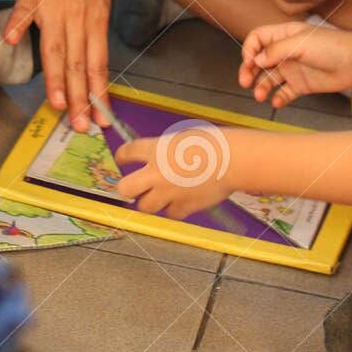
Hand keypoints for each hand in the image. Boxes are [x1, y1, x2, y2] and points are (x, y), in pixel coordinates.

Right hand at [4, 0, 109, 130]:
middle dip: (82, 97)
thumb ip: (91, 29)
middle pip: (79, 61)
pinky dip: (19, 25)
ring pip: (56, 46)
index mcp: (96, 18)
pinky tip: (14, 42)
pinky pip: (25, 11)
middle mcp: (79, 15)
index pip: (98, 62)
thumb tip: (92, 62)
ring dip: (56, 77)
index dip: (99, 92)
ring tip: (57, 104)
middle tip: (82, 125)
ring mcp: (54, 4)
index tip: (101, 118)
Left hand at [115, 129, 233, 217]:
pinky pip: (171, 214)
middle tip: (133, 187)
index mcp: (156, 149)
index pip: (128, 152)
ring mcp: (169, 192)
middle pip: (125, 188)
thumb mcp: (182, 137)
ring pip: (145, 207)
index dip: (122, 156)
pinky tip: (178, 203)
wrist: (231, 160)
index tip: (121, 158)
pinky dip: (172, 210)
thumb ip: (167, 149)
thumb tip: (161, 157)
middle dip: (126, 189)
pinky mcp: (184, 207)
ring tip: (156, 197)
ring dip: (149, 202)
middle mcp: (157, 173)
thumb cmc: (212, 143)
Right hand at [238, 20, 351, 107]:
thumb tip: (256, 60)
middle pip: (259, 60)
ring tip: (260, 96)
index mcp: (284, 35)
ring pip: (269, 78)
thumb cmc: (332, 46)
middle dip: (249, 71)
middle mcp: (286, 52)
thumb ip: (276, 51)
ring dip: (262, 86)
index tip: (249, 62)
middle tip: (245, 82)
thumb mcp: (301, 43)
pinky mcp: (302, 85)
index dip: (249, 49)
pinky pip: (284, 93)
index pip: (257, 39)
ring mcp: (293, 69)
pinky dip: (278, 98)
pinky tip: (277, 102)